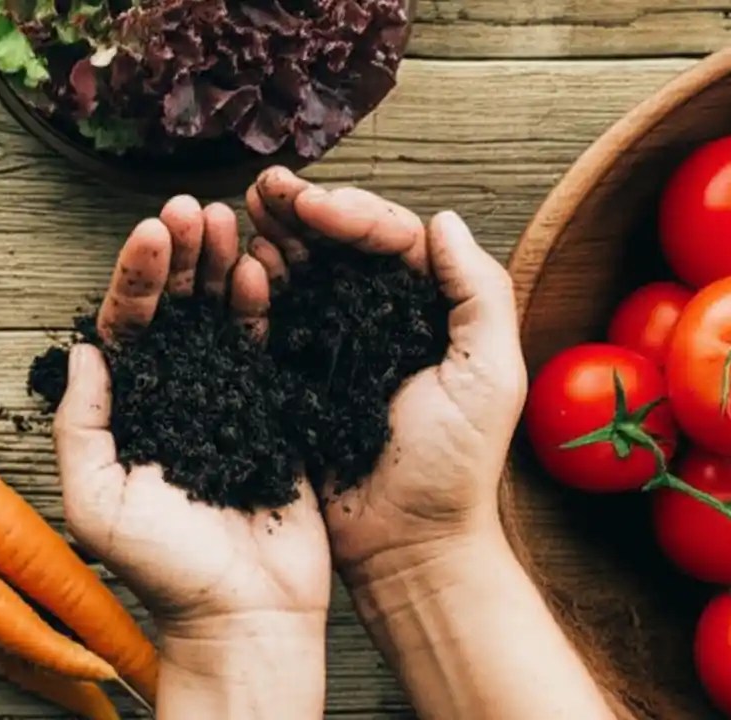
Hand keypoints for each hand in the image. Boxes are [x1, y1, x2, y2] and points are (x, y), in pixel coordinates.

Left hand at [52, 197, 330, 715]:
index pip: (129, 327)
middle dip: (180, 256)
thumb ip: (83, 425)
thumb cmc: (167, 567)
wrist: (248, 609)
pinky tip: (259, 266)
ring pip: (219, 315)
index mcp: (130, 410)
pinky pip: (264, 345)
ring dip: (219, 266)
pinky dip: (261, 305)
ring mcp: (227, 396)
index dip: (138, 278)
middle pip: (175, 308)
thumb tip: (84, 350)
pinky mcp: (272, 406)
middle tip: (190, 208)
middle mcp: (176, 393)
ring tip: (224, 219)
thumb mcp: (98, 501)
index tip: (151, 231)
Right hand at [246, 167, 527, 584]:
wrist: (403, 544)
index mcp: (429, 309)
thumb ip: (478, 293)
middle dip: (304, 210)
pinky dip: (257, 289)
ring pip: (305, 273)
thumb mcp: (489, 376)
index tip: (314, 206)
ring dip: (277, 236)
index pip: (391, 238)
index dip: (352, 212)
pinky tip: (241, 265)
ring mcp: (336, 345)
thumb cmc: (454, 469)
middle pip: (342, 245)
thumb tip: (444, 219)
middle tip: (266, 187)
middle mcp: (381, 317)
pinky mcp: (298, 375)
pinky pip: (276, 321)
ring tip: (245, 210)